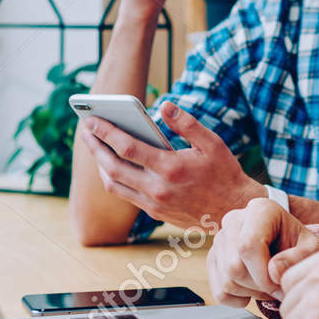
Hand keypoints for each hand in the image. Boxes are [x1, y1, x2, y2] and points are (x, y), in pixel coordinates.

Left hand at [81, 101, 263, 228]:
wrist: (233, 211)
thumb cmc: (225, 173)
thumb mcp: (212, 143)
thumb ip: (186, 123)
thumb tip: (164, 105)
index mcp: (171, 168)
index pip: (127, 148)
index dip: (106, 132)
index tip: (91, 120)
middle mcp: (158, 188)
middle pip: (112, 167)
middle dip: (95, 147)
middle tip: (85, 131)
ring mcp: (154, 204)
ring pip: (114, 185)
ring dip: (100, 165)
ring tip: (96, 147)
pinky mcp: (155, 213)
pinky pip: (125, 195)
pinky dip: (114, 179)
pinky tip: (114, 165)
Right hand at [208, 197, 318, 309]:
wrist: (285, 243)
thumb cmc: (297, 243)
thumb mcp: (311, 247)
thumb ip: (299, 257)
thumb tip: (273, 271)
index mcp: (259, 210)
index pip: (248, 245)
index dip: (263, 273)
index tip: (278, 283)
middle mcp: (233, 220)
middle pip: (235, 267)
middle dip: (259, 286)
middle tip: (277, 285)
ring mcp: (219, 239)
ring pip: (227, 281)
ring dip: (251, 293)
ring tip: (268, 284)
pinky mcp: (213, 258)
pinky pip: (219, 292)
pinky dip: (237, 299)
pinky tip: (252, 290)